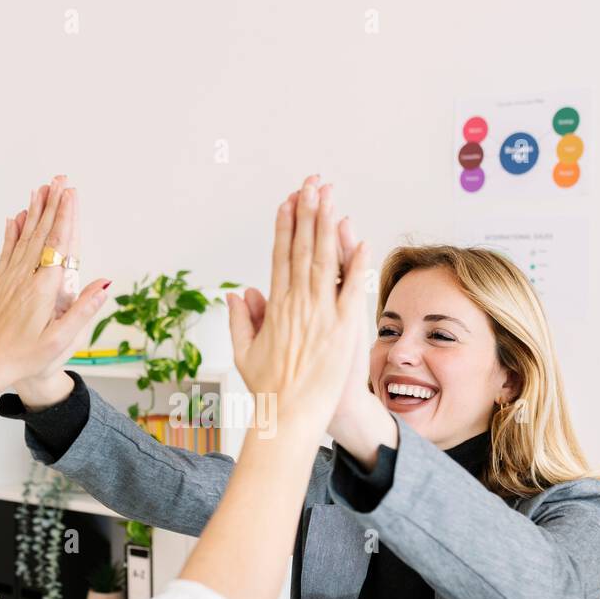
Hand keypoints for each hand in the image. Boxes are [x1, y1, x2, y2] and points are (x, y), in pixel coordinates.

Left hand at [0, 175, 110, 401]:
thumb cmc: (25, 358)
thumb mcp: (60, 341)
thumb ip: (83, 310)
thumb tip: (104, 284)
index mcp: (42, 289)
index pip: (58, 244)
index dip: (66, 216)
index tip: (71, 194)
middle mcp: (24, 278)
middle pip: (41, 233)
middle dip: (52, 204)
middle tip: (60, 180)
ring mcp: (9, 279)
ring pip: (24, 237)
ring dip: (34, 211)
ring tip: (42, 189)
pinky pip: (7, 251)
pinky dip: (13, 232)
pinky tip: (15, 218)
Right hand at [226, 176, 369, 439]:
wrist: (290, 415)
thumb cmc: (269, 389)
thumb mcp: (244, 353)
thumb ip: (241, 320)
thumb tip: (238, 293)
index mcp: (275, 307)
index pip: (279, 256)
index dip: (284, 226)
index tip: (288, 202)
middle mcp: (297, 304)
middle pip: (302, 248)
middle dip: (307, 212)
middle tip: (312, 183)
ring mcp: (321, 314)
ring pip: (324, 259)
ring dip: (328, 225)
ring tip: (330, 197)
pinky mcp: (343, 328)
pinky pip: (351, 289)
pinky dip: (356, 263)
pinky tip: (361, 239)